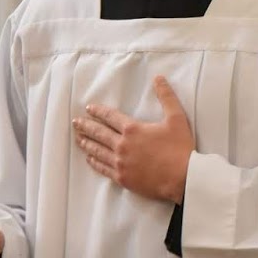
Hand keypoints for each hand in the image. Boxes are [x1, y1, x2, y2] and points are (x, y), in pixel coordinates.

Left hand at [73, 75, 194, 202]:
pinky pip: (103, 169)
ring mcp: (121, 163)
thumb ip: (166, 97)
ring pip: (98, 151)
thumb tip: (159, 79)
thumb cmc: (180, 148)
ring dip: (87, 144)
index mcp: (133, 129)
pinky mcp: (123, 178)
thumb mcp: (176, 118)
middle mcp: (122, 145)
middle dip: (86, 126)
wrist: (182, 178)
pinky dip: (95, 163)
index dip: (99, 111)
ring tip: (78, 139)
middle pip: (99, 133)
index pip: (110, 117)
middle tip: (76, 123)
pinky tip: (89, 159)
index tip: (89, 108)